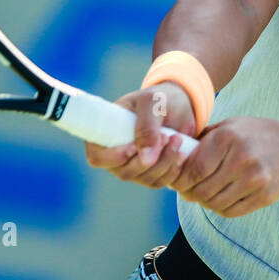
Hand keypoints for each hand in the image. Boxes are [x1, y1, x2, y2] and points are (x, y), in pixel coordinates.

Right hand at [83, 81, 197, 187]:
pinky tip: (181, 152)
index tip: (134, 147)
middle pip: (124, 172)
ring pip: (145, 178)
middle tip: (167, 136)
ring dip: (164, 163)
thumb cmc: (159, 99)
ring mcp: (132, 165)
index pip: (97, 157)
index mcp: (106, 133)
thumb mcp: (153, 104)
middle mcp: (116, 153)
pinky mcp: (151, 172)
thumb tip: (146, 160)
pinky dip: (173, 169)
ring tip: (177, 139)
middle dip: (148, 159)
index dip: (113, 157)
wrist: (179, 106)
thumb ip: (147, 128)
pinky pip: (160, 181)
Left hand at [170, 116, 278, 217]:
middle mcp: (241, 158)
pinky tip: (219, 199)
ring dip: (204, 202)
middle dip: (189, 194)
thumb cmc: (255, 135)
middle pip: (202, 189)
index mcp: (228, 138)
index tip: (176, 181)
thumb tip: (172, 153)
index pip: (194, 169)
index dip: (181, 180)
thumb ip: (203, 138)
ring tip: (202, 195)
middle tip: (186, 191)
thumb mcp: (230, 126)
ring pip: (215, 203)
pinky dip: (220, 208)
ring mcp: (254, 179)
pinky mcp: (263, 196)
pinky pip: (231, 211)